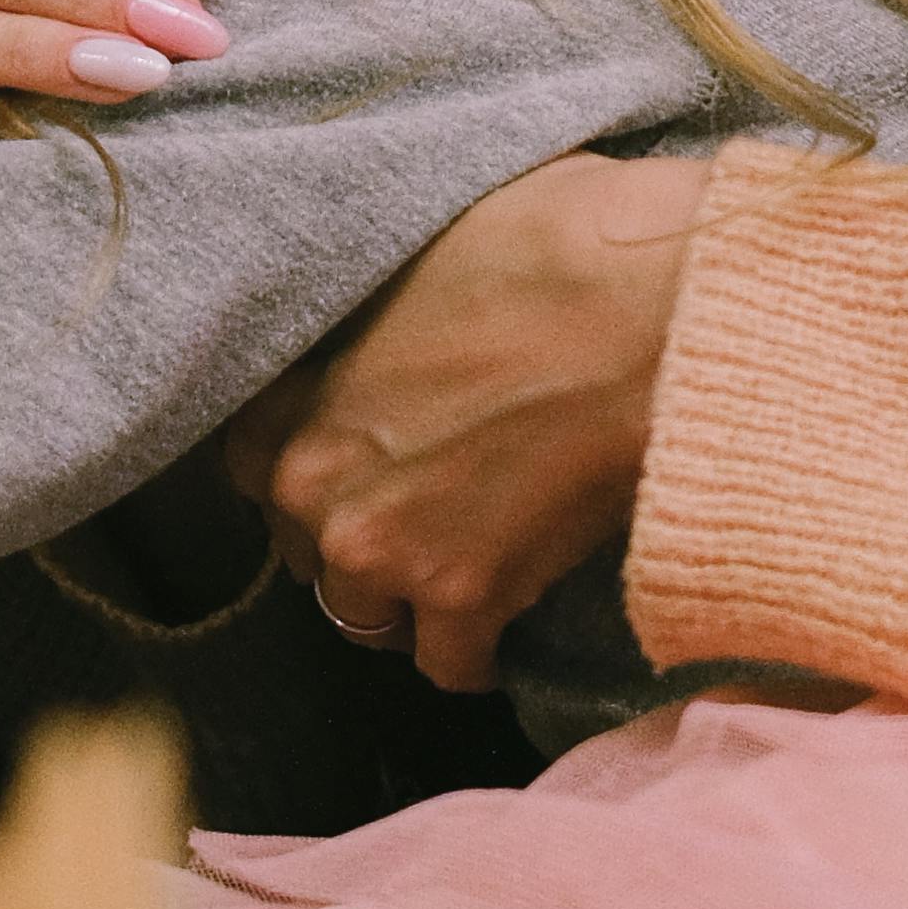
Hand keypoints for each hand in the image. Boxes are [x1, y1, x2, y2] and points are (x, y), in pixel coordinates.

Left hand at [219, 149, 704, 689]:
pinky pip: (450, 663)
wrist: (657, 311)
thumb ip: (366, 308)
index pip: (250, 464)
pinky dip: (479, 649)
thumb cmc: (553, 249)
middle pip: (308, 549)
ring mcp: (384, 548)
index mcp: (290, 393)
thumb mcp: (416, 245)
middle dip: (360, 533)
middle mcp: (314, 483)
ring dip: (411, 597)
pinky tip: (512, 608)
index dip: (312, 463)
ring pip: (366, 615)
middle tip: (431, 504)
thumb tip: (382, 314)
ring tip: (471, 559)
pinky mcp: (464, 599)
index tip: (360, 458)